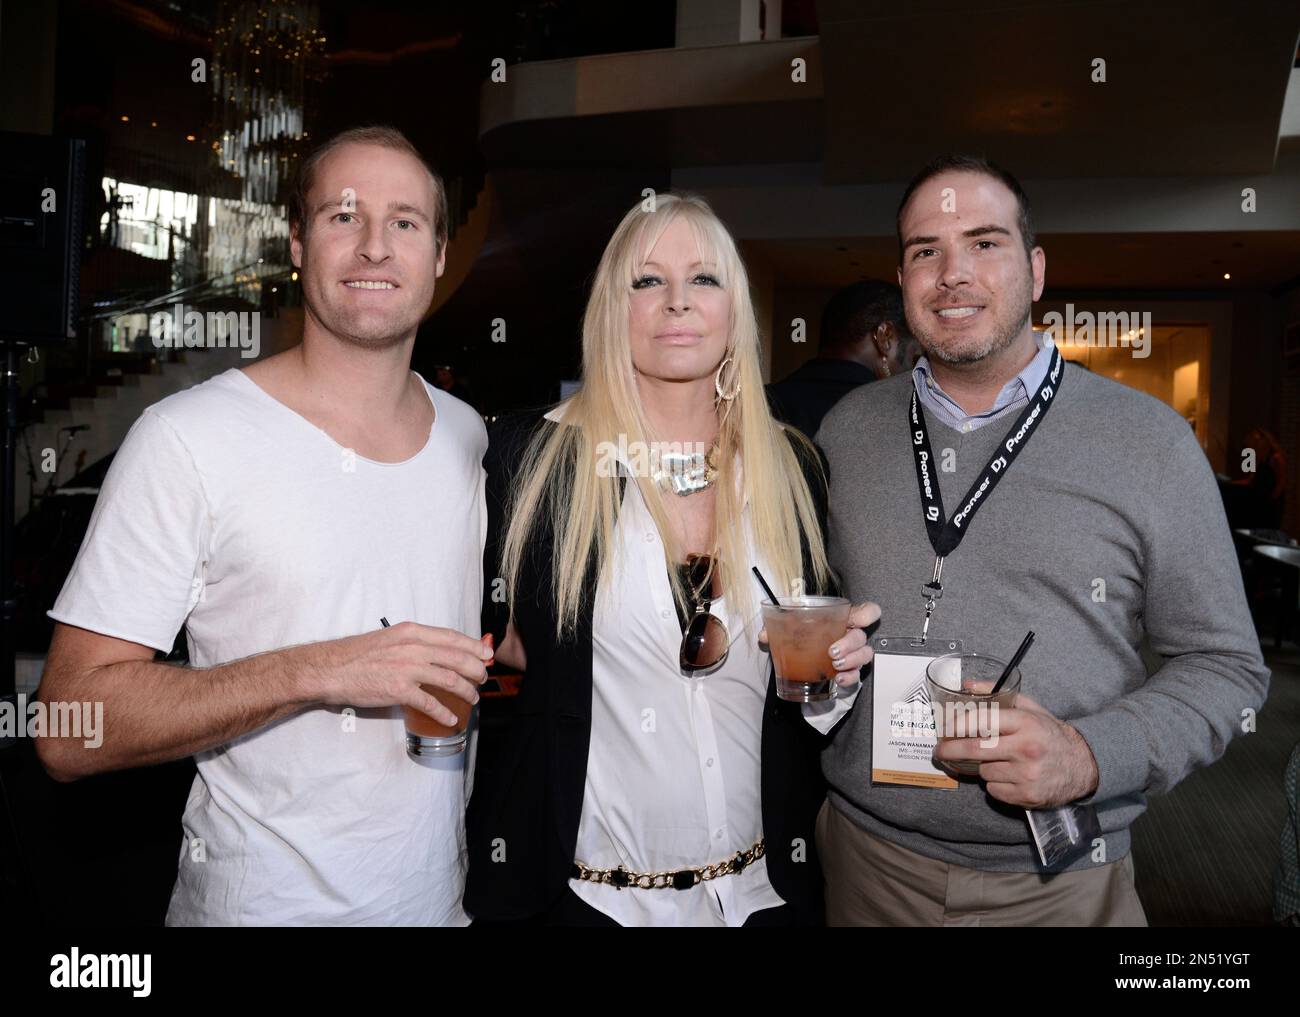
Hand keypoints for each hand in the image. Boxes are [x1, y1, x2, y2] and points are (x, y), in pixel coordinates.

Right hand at [303, 621, 493, 726]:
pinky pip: (430, 703)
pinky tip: (451, 720)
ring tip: (473, 699)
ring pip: (449, 679)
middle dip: (476, 669)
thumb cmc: (358, 654)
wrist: (331, 669)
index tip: (486, 654)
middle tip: (483, 679)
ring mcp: (407, 668)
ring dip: (466, 691)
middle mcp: (413, 647)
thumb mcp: (390, 638)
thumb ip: (414, 643)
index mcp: (412, 632)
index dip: (474, 646)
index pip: (452, 637)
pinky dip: (444, 713)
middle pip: (457, 657)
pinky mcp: (398, 690)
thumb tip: (437, 652)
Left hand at [759, 600, 880, 689]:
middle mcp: (849, 635)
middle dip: (850, 643)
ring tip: (834, 664)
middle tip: (832, 651)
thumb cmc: (802, 636)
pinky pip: (856, 675)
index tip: (861, 620)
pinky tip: (838, 679)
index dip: (868, 614)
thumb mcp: (788, 628)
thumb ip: (776, 628)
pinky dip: (849, 678)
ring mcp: (851, 655)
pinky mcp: (848, 671)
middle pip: (862, 636)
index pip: (865, 611)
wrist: (801, 658)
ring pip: (864, 655)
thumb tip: (764, 635)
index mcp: (840, 619)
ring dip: (851, 660)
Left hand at [933, 692, 1099, 807]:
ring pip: (983, 772)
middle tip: (939, 752)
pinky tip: (1010, 776)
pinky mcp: (1028, 796)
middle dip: (950, 751)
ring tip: (1001, 761)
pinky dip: (995, 784)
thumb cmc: (1050, 734)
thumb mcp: (1030, 708)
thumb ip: (998, 695)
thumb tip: (966, 685)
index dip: (957, 725)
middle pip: (974, 749)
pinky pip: (994, 790)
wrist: (1084, 765)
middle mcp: (1026, 748)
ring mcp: (1027, 775)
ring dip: (983, 767)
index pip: (981, 720)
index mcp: (1026, 723)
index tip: (944, 730)